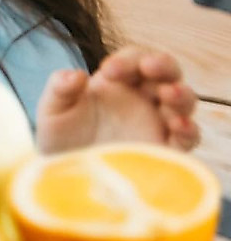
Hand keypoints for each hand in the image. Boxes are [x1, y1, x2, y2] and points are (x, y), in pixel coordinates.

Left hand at [35, 47, 200, 154]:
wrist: (67, 181)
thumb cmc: (59, 140)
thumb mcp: (52, 111)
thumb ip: (60, 88)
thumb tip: (77, 75)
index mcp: (115, 83)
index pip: (133, 58)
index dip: (127, 59)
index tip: (109, 71)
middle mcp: (140, 100)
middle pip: (166, 72)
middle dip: (162, 64)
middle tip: (150, 67)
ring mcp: (155, 125)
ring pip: (182, 101)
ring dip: (180, 94)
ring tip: (168, 95)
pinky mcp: (164, 153)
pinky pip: (188, 138)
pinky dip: (189, 129)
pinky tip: (178, 126)